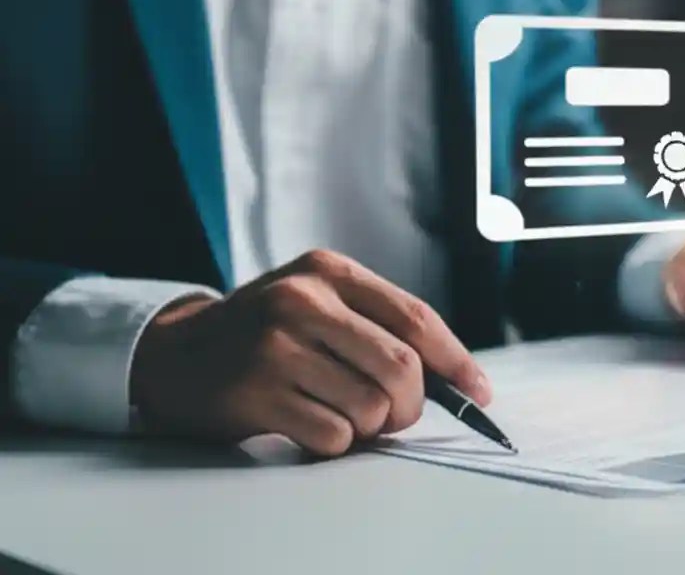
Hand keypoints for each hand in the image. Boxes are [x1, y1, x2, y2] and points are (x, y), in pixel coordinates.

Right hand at [130, 250, 488, 455]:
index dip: (456, 359)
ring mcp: (275, 346)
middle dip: (412, 405)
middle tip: (397, 416)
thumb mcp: (315, 301)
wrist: (175, 354)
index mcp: (328, 272)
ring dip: (370, 426)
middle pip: (401, 367)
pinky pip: (333, 434)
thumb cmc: (264, 334)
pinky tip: (312, 424)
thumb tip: (454, 377)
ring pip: (370, 406)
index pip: (415, 316)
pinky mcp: (255, 392)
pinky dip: (337, 441)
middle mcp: (302, 300)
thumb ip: (376, 325)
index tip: (479, 390)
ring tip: (344, 415)